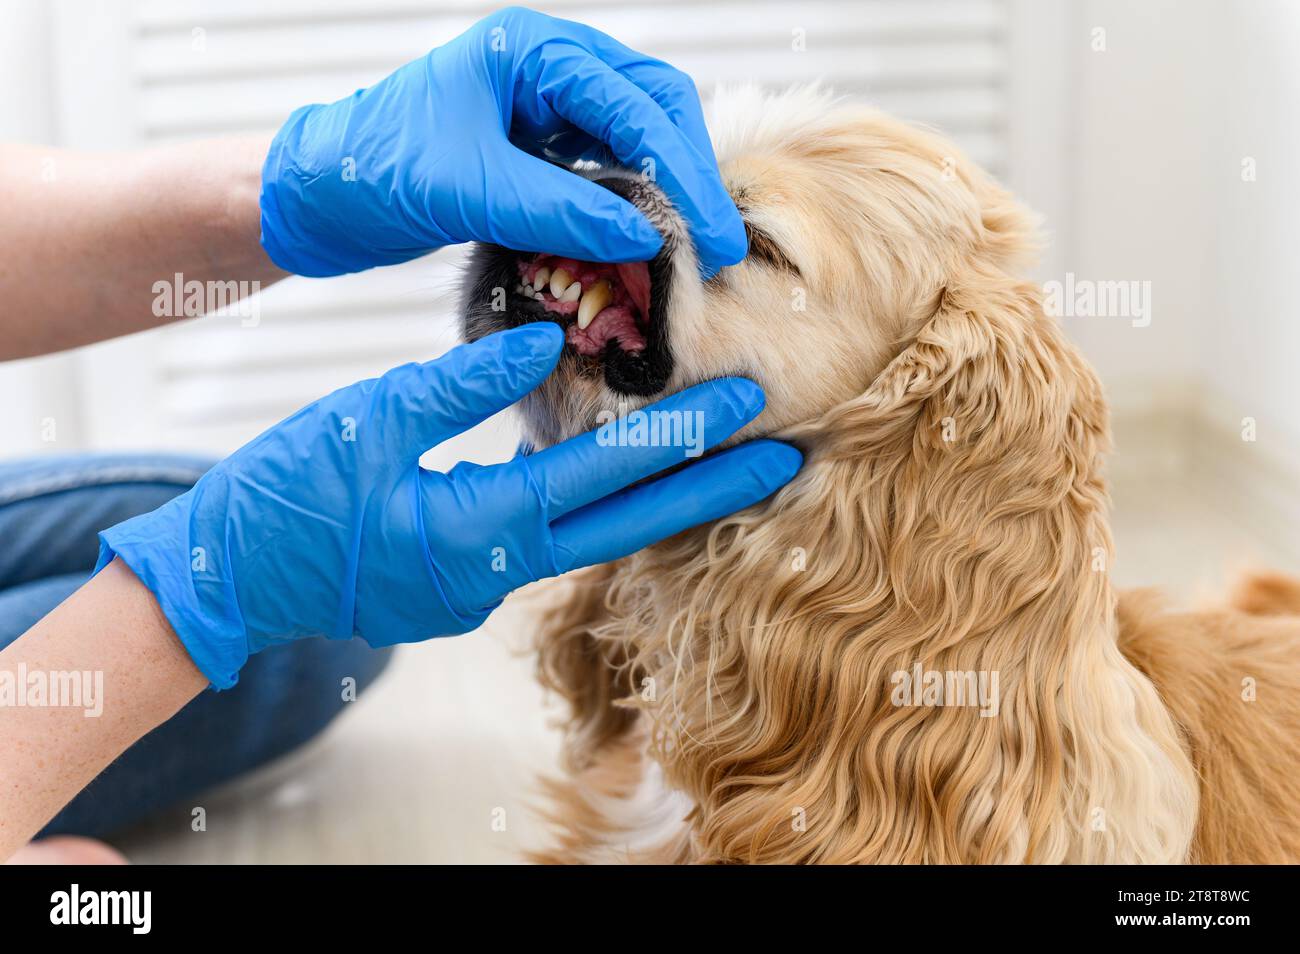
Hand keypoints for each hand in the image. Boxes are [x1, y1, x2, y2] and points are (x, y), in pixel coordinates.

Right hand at [94, 324, 798, 688]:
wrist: (226, 581)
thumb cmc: (282, 500)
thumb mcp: (366, 421)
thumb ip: (463, 384)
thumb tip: (551, 339)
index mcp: (477, 531)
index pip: (603, 478)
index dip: (680, 436)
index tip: (745, 402)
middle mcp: (498, 572)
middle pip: (627, 526)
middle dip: (709, 490)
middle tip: (785, 455)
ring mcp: (485, 586)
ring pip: (596, 538)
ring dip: (664, 501)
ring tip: (728, 464)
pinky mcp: (468, 580)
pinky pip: (554, 539)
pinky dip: (601, 506)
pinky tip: (628, 477)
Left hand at [259, 6, 745, 277]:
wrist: (314, 196)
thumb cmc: (370, 169)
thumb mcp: (468, 188)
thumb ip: (560, 209)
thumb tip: (647, 237)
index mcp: (533, 51)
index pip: (638, 103)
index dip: (684, 173)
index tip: (712, 238)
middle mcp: (549, 70)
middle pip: (654, 112)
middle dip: (689, 178)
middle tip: (717, 250)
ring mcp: (545, 110)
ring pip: (637, 143)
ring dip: (666, 195)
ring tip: (691, 255)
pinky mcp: (537, 152)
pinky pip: (605, 174)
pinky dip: (630, 210)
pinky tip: (644, 248)